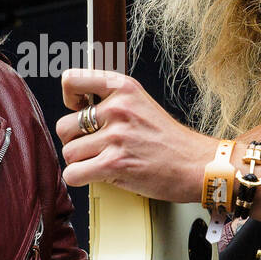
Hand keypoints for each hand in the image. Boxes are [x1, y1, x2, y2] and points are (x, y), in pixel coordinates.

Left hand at [55, 68, 215, 203]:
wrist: (197, 164)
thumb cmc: (170, 140)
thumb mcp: (141, 104)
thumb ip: (111, 102)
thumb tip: (76, 107)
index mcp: (123, 88)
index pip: (71, 80)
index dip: (69, 99)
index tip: (78, 109)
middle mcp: (118, 108)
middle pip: (64, 126)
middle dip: (75, 141)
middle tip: (95, 147)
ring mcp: (116, 136)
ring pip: (69, 153)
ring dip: (81, 162)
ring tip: (102, 162)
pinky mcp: (115, 163)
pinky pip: (73, 174)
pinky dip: (80, 179)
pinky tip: (99, 175)